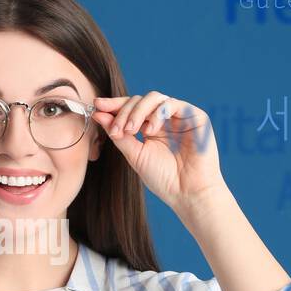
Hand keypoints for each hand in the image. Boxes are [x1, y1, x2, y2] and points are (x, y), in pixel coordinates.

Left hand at [93, 91, 228, 215]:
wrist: (187, 193)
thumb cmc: (163, 178)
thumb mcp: (135, 155)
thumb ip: (118, 135)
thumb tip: (99, 114)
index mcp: (150, 127)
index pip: (131, 109)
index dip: (114, 105)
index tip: (96, 106)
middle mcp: (164, 119)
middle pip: (139, 100)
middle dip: (123, 111)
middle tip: (117, 130)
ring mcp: (180, 116)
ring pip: (154, 98)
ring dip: (137, 111)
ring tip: (130, 131)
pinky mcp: (195, 116)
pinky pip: (171, 104)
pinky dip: (157, 114)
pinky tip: (150, 131)